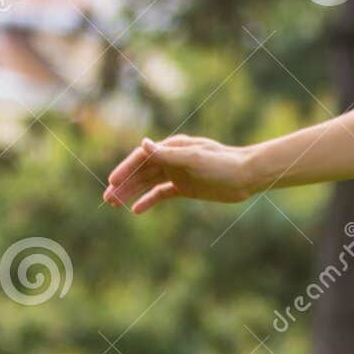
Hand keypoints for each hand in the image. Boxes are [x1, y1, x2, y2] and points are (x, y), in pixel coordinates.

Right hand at [103, 135, 256, 213]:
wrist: (246, 176)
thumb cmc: (222, 164)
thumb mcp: (194, 159)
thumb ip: (168, 155)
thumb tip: (144, 143)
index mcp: (170, 149)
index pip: (141, 158)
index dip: (125, 170)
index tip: (112, 182)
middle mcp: (170, 160)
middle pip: (141, 172)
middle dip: (124, 185)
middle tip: (107, 199)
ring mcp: (177, 174)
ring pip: (148, 184)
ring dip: (132, 193)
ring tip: (114, 204)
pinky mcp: (185, 188)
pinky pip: (162, 194)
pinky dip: (149, 200)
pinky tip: (137, 210)